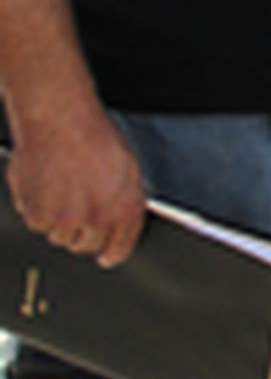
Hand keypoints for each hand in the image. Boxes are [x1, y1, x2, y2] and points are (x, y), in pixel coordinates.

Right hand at [8, 108, 146, 267]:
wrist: (60, 121)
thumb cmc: (93, 138)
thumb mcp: (126, 169)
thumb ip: (122, 200)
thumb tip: (118, 223)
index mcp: (125, 207)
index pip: (120, 246)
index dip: (113, 253)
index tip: (107, 257)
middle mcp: (97, 218)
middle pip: (85, 246)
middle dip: (81, 232)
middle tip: (75, 208)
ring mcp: (66, 220)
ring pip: (59, 236)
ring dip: (58, 221)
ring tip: (60, 188)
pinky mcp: (37, 216)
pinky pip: (37, 224)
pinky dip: (37, 210)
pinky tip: (44, 185)